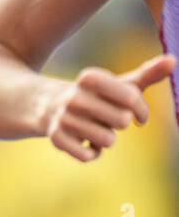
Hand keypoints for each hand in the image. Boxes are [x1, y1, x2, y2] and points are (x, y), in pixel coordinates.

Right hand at [45, 53, 174, 161]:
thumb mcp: (120, 84)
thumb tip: (172, 60)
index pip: (132, 98)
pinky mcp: (56, 138)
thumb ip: (148, 74)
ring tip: (95, 128)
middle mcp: (73, 96)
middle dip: (122, 123)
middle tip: (111, 119)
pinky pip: (88, 156)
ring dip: (107, 138)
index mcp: (89, 78)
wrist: (49, 106)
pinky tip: (84, 142)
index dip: (141, 109)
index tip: (138, 112)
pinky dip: (92, 153)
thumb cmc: (97, 96)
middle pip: (122, 120)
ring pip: (107, 140)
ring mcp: (63, 117)